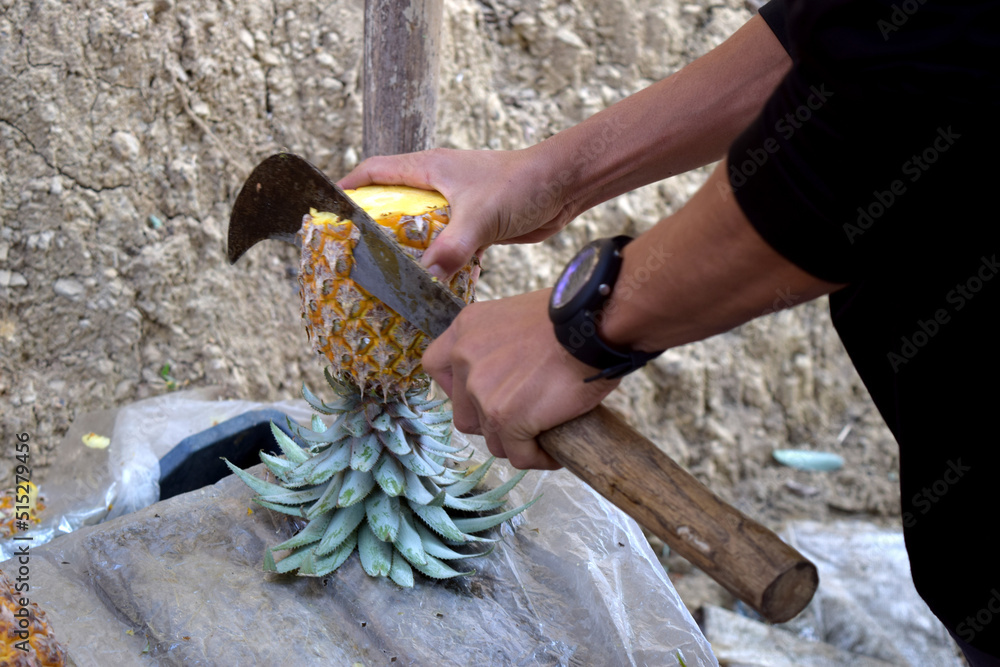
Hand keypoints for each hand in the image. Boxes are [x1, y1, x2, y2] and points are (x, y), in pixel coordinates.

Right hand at [338, 148, 573, 279]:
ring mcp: (459, 203)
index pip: (376, 170)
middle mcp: (440, 183)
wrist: (563, 186)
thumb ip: (452, 247)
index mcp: (430, 168)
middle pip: (395, 200)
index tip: (331, 209)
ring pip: (422, 225)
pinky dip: (439, 259)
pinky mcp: (477, 223)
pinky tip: (433, 282)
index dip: (351, 187)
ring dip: (408, 246)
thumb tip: (426, 278)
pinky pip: (448, 242)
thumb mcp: (481, 216)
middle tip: (356, 252)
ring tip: (388, 273)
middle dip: (375, 224)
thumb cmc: (521, 184)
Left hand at [422, 289, 619, 469]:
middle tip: (524, 417)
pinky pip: (519, 455)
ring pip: (492, 439)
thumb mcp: (517, 317)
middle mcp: (465, 358)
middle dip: (492, 422)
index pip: (436, 365)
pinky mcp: (505, 418)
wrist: (593, 325)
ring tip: (545, 433)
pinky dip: (538, 458)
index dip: (457, 388)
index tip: (480, 394)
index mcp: (466, 328)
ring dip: (517, 441)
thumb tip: (508, 375)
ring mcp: (482, 390)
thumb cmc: (569, 319)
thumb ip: (499, 345)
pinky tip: (555, 450)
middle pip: (465, 414)